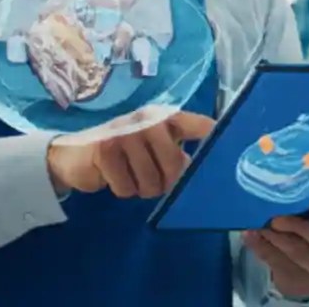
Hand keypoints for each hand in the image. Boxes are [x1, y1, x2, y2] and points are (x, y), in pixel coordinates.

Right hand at [46, 109, 214, 197]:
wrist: (75, 153)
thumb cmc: (124, 152)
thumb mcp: (153, 149)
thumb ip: (178, 156)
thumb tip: (204, 174)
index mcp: (165, 118)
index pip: (198, 126)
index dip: (216, 137)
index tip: (233, 149)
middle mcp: (148, 120)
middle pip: (175, 168)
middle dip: (164, 182)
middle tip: (149, 175)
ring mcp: (126, 133)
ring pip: (151, 183)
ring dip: (140, 188)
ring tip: (129, 173)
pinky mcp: (105, 150)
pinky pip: (127, 188)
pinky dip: (121, 190)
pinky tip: (113, 175)